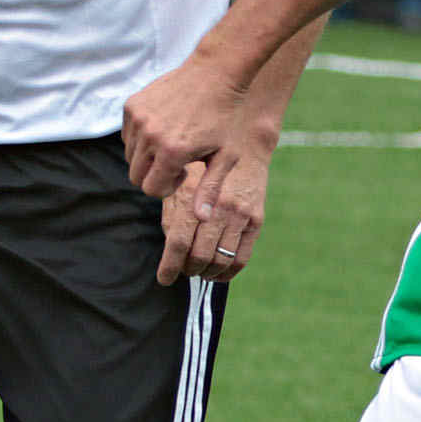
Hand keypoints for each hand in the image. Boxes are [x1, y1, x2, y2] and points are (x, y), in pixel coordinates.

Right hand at [124, 56, 249, 200]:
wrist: (216, 73)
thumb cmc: (225, 117)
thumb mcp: (225, 157)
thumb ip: (211, 189)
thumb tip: (202, 220)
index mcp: (172, 151)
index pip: (152, 189)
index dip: (167, 188)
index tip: (184, 174)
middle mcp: (150, 135)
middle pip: (136, 176)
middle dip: (155, 176)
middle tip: (177, 162)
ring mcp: (138, 118)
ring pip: (130, 156)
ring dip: (148, 158)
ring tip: (172, 144)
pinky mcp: (132, 105)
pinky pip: (128, 135)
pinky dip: (141, 138)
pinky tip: (165, 128)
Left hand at [155, 149, 269, 284]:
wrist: (244, 142)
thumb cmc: (205, 164)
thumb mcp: (180, 184)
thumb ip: (172, 216)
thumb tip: (171, 250)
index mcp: (194, 196)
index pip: (178, 242)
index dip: (169, 266)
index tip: (163, 278)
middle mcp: (218, 206)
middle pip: (199, 255)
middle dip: (187, 269)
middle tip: (182, 271)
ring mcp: (240, 214)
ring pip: (220, 260)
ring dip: (206, 272)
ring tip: (199, 271)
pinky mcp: (256, 219)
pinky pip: (242, 257)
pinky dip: (227, 272)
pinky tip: (217, 273)